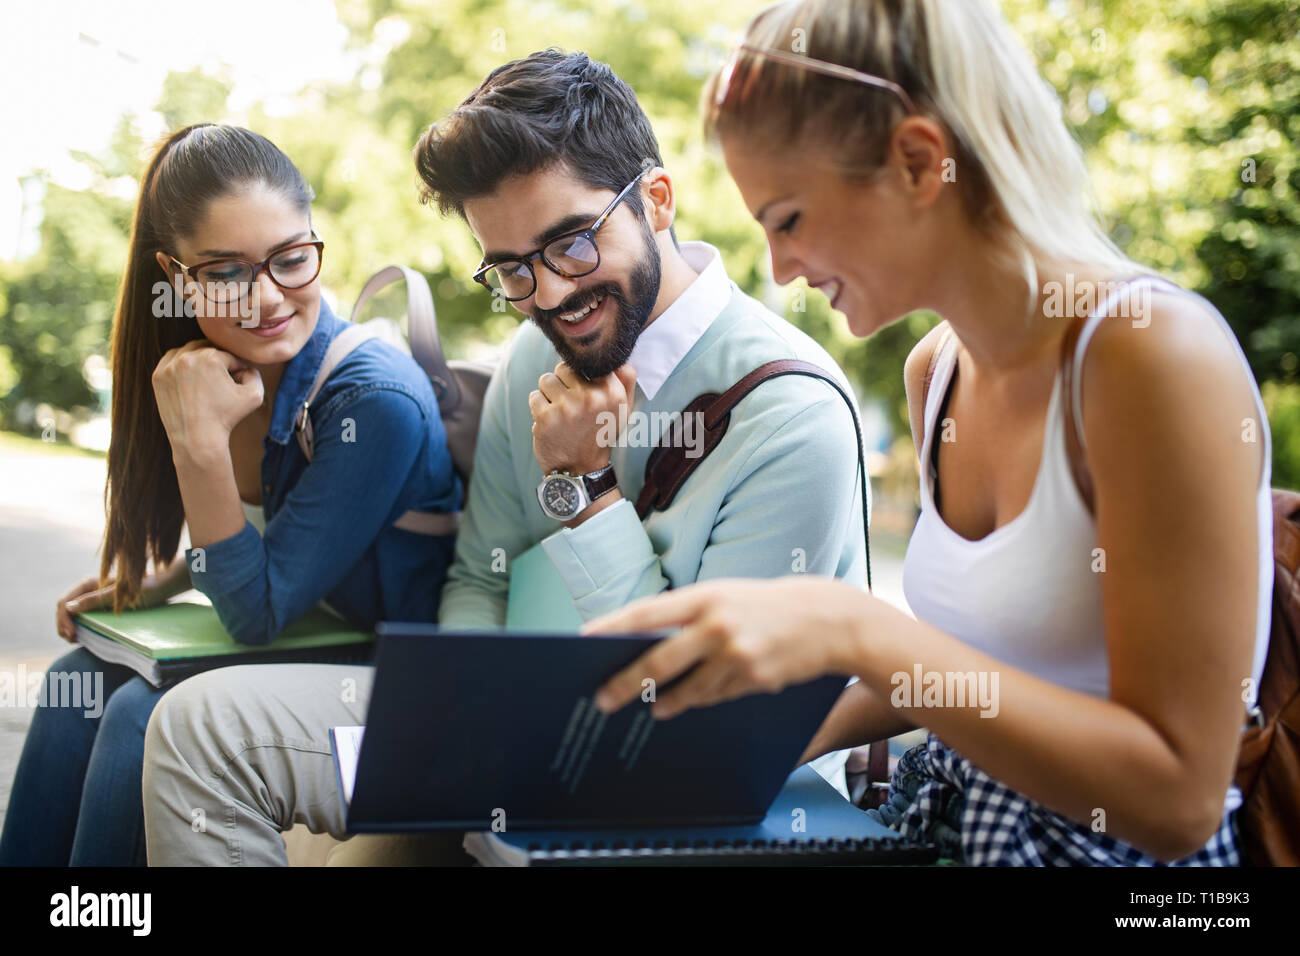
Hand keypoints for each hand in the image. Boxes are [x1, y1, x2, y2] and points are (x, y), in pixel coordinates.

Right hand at [55, 569, 175, 641]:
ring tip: (75, 639)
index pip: (64, 602)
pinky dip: (79, 624)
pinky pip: (83, 614)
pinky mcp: (101, 604)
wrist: (163, 585)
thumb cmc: (144, 587)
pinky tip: (83, 634)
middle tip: (72, 640)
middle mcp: (88, 588)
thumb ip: (95, 600)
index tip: (72, 635)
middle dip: (63, 625)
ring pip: (72, 612)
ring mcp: (94, 596)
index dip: (63, 620)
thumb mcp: (119, 595)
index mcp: (88, 583)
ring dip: (69, 626)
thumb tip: (69, 609)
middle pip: (65, 608)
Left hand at [152, 340, 263, 458]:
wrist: (197, 440)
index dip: (237, 369)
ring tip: (206, 380)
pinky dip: (181, 366)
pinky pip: (171, 361)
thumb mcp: (254, 396)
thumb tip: (245, 366)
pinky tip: (191, 381)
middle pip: (208, 350)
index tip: (235, 385)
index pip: (229, 355)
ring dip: (199, 361)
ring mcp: (169, 366)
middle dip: (217, 363)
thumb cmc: (226, 418)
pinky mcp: (158, 376)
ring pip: (188, 352)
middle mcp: (187, 357)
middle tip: (221, 381)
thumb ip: (254, 373)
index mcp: (210, 358)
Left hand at [529, 361, 635, 475]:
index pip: (587, 362)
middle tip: (570, 405)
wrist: (580, 470)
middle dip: (562, 383)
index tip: (581, 389)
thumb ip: (626, 381)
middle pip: (563, 367)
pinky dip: (538, 408)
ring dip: (548, 394)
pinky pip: (534, 396)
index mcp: (612, 393)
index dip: (580, 373)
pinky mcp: (546, 417)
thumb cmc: (600, 434)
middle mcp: (591, 397)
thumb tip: (620, 358)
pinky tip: (550, 422)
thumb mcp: (622, 410)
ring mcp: (567, 407)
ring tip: (559, 413)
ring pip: (546, 379)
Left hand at [584, 576, 867, 719]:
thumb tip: (645, 643)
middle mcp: (717, 624)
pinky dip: (700, 700)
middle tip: (603, 698)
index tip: (581, 641)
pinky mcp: (753, 679)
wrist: (828, 619)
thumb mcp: (726, 596)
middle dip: (627, 683)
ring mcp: (735, 655)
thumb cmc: (767, 604)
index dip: (611, 627)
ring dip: (665, 701)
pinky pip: (715, 697)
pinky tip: (689, 703)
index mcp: (705, 596)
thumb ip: (689, 617)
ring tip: (652, 707)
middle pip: (658, 661)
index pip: (646, 613)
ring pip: (687, 689)